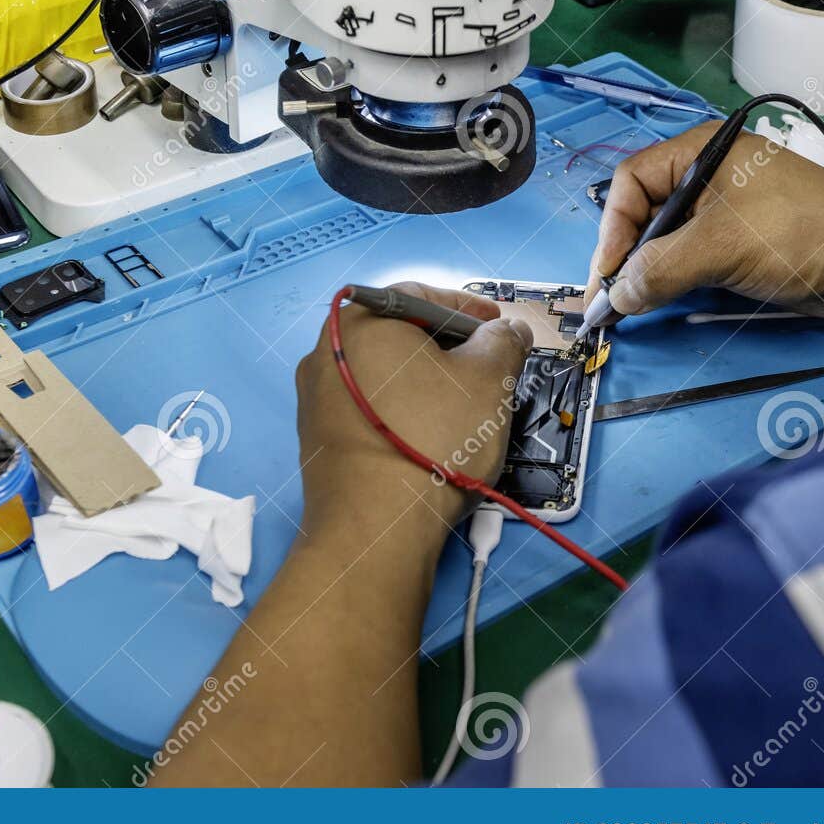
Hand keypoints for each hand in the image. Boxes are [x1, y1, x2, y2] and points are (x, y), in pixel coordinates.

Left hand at [294, 282, 532, 558]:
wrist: (375, 528)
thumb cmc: (434, 437)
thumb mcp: (488, 380)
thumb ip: (503, 343)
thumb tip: (509, 331)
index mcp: (360, 319)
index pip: (422, 296)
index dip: (469, 308)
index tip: (498, 326)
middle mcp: (324, 350)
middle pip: (398, 335)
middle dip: (447, 347)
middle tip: (486, 366)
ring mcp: (314, 398)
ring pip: (382, 376)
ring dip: (423, 382)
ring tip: (462, 405)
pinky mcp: (316, 440)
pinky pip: (367, 410)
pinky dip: (400, 412)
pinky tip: (428, 436)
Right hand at [588, 122, 823, 317]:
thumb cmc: (797, 233)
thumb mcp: (719, 248)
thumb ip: (659, 270)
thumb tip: (617, 297)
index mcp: (701, 152)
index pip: (631, 181)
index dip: (612, 229)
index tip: (607, 275)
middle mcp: (707, 174)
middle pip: (644, 210)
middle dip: (626, 254)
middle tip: (614, 297)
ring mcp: (724, 209)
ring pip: (665, 238)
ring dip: (647, 271)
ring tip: (633, 304)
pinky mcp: (738, 241)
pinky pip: (689, 256)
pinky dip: (672, 279)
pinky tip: (661, 300)